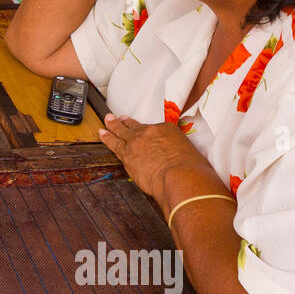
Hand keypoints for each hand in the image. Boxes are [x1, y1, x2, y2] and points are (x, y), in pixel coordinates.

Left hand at [97, 113, 216, 201]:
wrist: (180, 176)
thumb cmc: (191, 170)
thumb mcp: (192, 156)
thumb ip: (182, 156)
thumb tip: (181, 162)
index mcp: (169, 130)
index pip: (156, 129)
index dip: (150, 132)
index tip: (148, 132)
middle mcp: (151, 132)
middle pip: (136, 126)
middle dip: (128, 122)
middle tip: (121, 117)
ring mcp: (137, 142)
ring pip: (122, 131)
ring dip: (114, 125)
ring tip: (108, 120)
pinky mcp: (126, 153)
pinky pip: (113, 143)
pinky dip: (107, 137)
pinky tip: (102, 134)